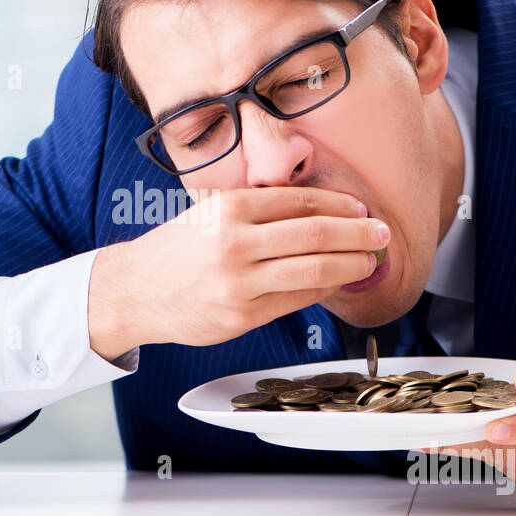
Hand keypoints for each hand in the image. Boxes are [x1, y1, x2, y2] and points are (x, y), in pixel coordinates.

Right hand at [88, 186, 386, 360]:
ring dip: (351, 264)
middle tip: (381, 232)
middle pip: (317, 234)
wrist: (134, 290)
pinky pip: (296, 300)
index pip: (302, 201)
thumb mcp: (211, 213)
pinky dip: (323, 289)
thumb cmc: (177, 249)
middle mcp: (236, 242)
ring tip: (369, 260)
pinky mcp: (242, 315)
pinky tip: (336, 282)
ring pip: (314, 269)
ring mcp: (240, 282)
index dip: (341, 204)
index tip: (362, 208)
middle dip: (358, 232)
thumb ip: (259, 211)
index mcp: (230, 208)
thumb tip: (321, 213)